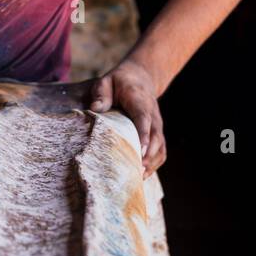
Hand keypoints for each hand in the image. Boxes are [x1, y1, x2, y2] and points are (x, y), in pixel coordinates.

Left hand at [87, 58, 165, 176]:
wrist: (141, 78)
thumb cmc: (120, 82)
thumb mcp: (107, 81)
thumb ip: (101, 93)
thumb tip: (95, 109)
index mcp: (140, 101)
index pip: (144, 119)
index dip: (144, 135)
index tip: (141, 151)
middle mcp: (153, 115)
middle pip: (156, 137)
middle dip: (148, 155)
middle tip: (136, 171)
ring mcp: (157, 126)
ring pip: (161, 147)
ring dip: (152, 163)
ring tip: (138, 178)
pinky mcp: (157, 133)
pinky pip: (161, 151)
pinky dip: (154, 164)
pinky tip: (141, 175)